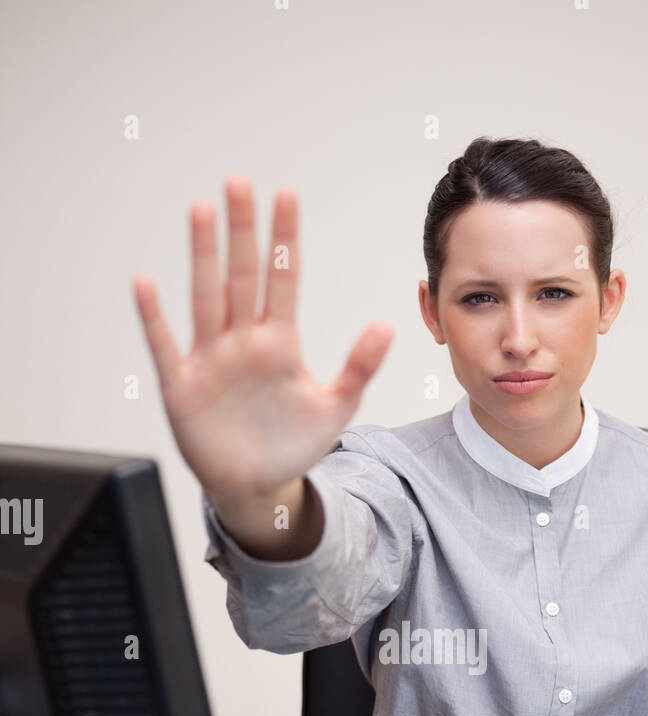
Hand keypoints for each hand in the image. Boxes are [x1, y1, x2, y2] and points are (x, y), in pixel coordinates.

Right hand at [133, 176, 392, 499]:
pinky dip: (155, 318)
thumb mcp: (336, 408)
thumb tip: (388, 325)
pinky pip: (166, 346)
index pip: (283, 278)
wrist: (258, 488)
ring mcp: (212, 360)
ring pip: (206, 298)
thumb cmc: (293, 445)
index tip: (286, 195)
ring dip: (202, 256)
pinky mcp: (184, 387)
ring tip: (201, 212)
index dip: (284, 239)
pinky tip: (147, 283)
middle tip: (239, 183)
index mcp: (279, 342)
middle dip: (242, 231)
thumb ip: (360, 367)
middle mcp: (243, 342)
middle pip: (241, 276)